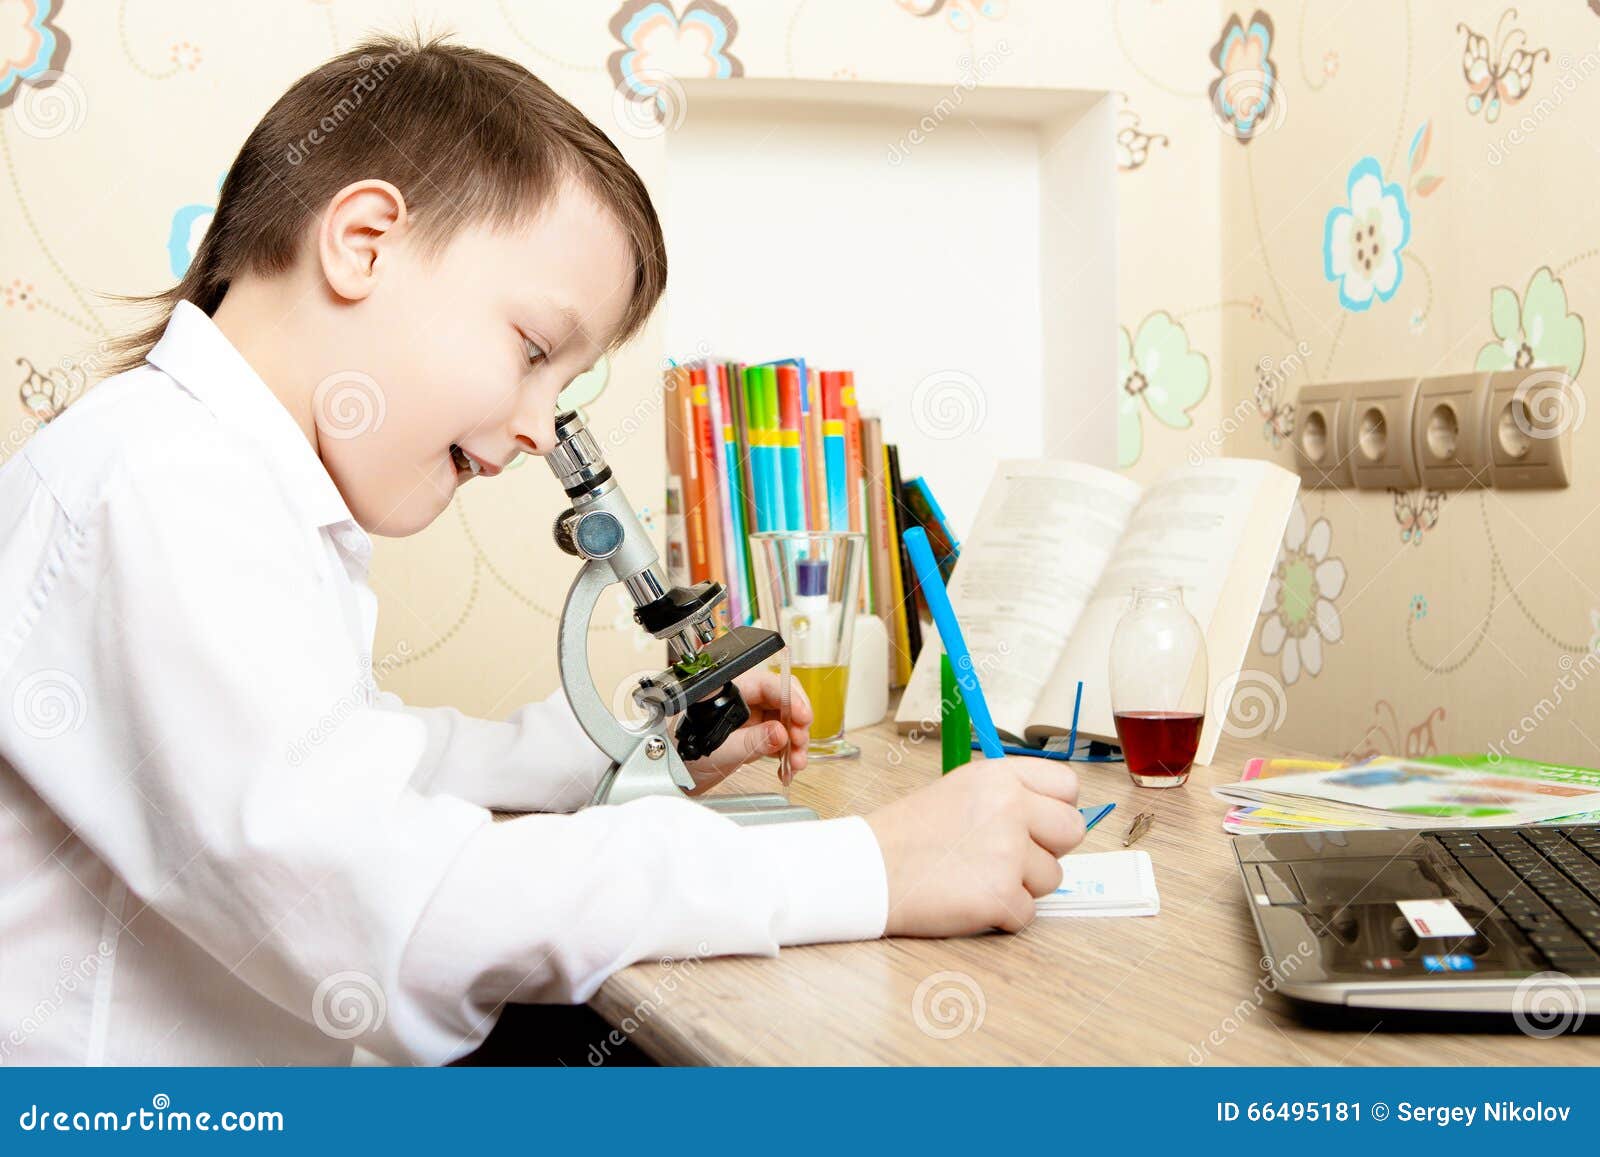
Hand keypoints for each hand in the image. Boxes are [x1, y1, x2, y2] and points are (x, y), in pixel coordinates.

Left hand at [680, 666, 811, 793]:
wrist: (665, 776)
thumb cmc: (674, 754)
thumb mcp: (716, 751)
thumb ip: (749, 742)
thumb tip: (779, 734)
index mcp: (725, 690)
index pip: (767, 683)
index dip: (790, 698)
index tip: (803, 717)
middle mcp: (738, 699)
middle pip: (781, 700)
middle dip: (796, 723)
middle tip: (800, 743)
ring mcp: (745, 716)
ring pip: (783, 720)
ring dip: (795, 741)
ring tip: (796, 761)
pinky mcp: (748, 734)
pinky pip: (776, 737)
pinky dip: (786, 751)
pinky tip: (787, 766)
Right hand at [864, 757, 1084, 936]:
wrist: (869, 870)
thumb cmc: (909, 834)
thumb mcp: (960, 790)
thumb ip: (1009, 797)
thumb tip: (1054, 818)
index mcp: (1000, 777)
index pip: (1067, 784)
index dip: (1057, 807)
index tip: (1039, 822)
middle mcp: (1010, 808)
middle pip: (1072, 832)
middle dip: (1048, 848)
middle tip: (1009, 855)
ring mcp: (1008, 853)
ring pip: (1052, 878)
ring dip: (1021, 884)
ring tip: (977, 875)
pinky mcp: (1001, 896)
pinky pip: (1028, 913)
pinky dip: (1002, 914)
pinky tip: (970, 898)